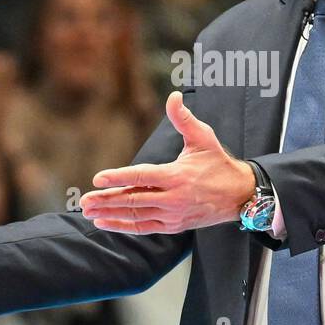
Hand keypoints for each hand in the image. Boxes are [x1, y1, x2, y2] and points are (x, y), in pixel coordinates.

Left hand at [79, 91, 253, 233]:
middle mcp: (173, 198)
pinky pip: (144, 228)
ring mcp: (173, 215)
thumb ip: (184, 119)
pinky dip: (124, 226)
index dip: (118, 177)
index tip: (97, 179)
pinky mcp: (174, 226)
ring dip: (111, 214)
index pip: (141, 176)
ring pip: (136, 215)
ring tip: (89, 212)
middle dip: (107, 200)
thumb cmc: (218, 163)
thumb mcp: (203, 138)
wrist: (239, 195)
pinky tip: (106, 223)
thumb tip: (174, 96)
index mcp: (177, 175)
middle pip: (134, 199)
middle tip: (85, 200)